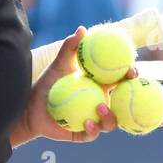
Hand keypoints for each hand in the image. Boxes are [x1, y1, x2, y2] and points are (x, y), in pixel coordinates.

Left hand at [20, 26, 134, 142]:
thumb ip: (70, 48)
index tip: (131, 71)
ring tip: (100, 107)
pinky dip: (92, 129)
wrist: (29, 108)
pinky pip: (92, 134)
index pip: (120, 82)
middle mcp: (100, 103)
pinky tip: (88, 123)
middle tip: (127, 91)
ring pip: (111, 122)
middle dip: (133, 100)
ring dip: (110, 116)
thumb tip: (82, 29)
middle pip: (123, 104)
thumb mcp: (59, 64)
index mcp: (100, 87)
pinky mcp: (83, 134)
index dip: (130, 77)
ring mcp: (94, 120)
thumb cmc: (47, 84)